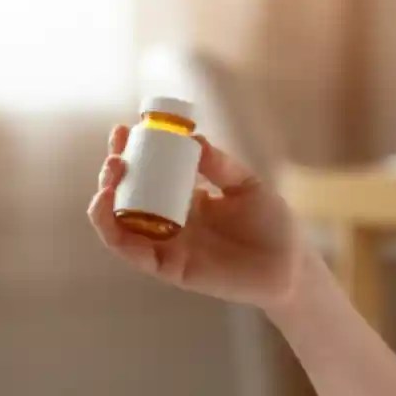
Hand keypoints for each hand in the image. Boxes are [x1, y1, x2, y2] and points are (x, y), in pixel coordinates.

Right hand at [87, 125, 311, 309]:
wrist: (291, 264)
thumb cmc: (272, 224)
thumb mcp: (246, 184)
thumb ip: (220, 165)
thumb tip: (194, 139)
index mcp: (185, 199)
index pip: (148, 174)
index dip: (132, 152)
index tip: (123, 128)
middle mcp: (169, 222)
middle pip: (126, 197)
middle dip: (113, 171)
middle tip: (117, 149)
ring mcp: (166, 245)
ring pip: (118, 225)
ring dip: (104, 199)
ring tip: (112, 173)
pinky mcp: (169, 268)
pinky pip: (132, 252)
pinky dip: (113, 230)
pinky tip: (110, 206)